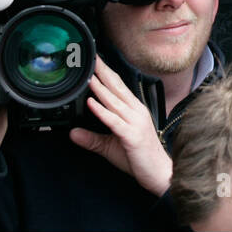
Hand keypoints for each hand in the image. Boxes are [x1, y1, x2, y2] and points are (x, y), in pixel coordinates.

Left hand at [69, 56, 171, 196]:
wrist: (158, 173)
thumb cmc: (139, 158)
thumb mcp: (110, 147)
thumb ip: (92, 139)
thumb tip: (73, 133)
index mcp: (134, 110)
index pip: (118, 87)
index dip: (107, 73)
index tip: (95, 61)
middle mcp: (136, 112)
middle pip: (117, 87)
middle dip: (103, 72)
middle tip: (92, 58)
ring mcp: (135, 122)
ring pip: (114, 101)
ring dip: (100, 88)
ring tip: (88, 76)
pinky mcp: (131, 136)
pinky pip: (114, 121)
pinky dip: (102, 111)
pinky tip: (91, 103)